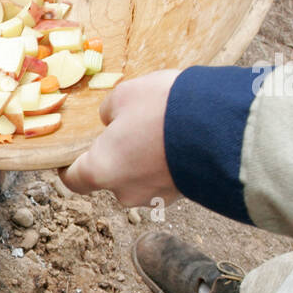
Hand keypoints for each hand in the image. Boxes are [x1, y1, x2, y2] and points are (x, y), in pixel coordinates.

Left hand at [60, 69, 181, 205]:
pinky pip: (166, 177)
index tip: (71, 155)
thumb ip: (109, 112)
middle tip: (130, 127)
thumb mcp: (124, 95)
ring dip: (144, 158)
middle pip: (110, 176)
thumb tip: (111, 121)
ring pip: (140, 177)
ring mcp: (156, 198)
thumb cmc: (163, 109)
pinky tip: (179, 140)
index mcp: (101, 171)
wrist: (223, 127)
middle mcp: (125, 193)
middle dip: (117, 154)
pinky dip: (167, 162)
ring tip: (161, 130)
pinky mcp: (183, 195)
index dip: (69, 166)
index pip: (73, 180)